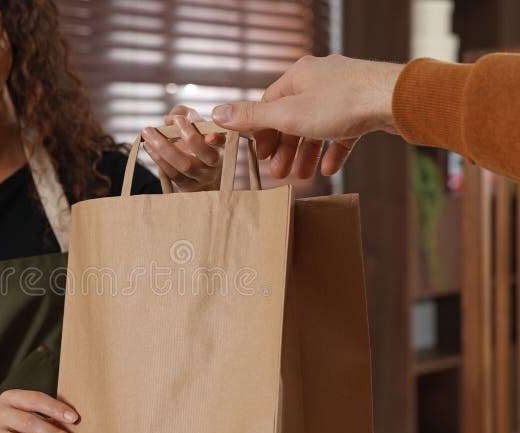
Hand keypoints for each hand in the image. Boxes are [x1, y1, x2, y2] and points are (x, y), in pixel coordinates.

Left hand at [142, 105, 225, 191]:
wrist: (198, 174)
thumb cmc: (195, 141)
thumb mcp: (194, 123)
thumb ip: (184, 113)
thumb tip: (169, 120)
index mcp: (220, 145)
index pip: (224, 142)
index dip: (218, 140)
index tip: (210, 135)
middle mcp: (214, 163)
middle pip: (206, 154)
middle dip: (190, 137)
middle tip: (174, 121)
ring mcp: (201, 177)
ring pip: (185, 164)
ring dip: (164, 147)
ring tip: (148, 132)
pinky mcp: (188, 186)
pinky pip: (172, 173)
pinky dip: (158, 158)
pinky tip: (148, 146)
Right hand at [211, 55, 403, 177]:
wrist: (394, 100)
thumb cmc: (341, 104)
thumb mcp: (288, 115)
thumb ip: (253, 118)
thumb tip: (217, 113)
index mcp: (297, 77)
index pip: (269, 106)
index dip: (262, 134)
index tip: (261, 157)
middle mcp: (318, 80)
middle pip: (292, 119)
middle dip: (285, 149)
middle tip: (279, 174)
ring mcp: (343, 92)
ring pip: (316, 127)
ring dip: (306, 153)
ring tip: (302, 176)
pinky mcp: (362, 107)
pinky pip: (341, 131)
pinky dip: (332, 150)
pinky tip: (328, 169)